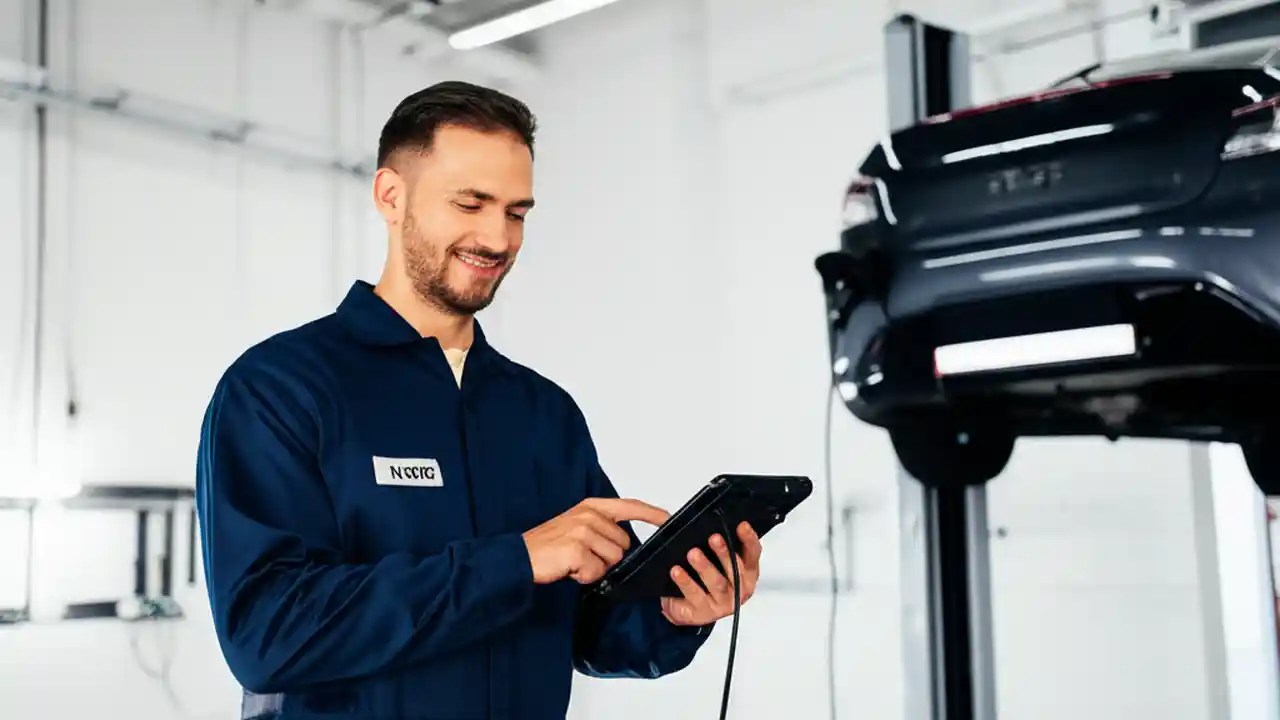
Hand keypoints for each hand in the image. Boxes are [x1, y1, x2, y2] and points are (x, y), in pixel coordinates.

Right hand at [522, 498, 668, 584]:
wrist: (519, 557)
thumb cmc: (546, 546)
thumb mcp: (575, 527)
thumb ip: (600, 529)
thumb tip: (622, 545)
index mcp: (590, 507)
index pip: (629, 506)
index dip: (651, 513)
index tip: (667, 518)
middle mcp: (589, 515)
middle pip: (623, 544)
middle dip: (607, 557)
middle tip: (581, 557)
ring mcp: (583, 531)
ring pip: (612, 560)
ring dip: (595, 568)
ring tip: (573, 562)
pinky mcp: (578, 549)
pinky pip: (596, 571)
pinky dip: (583, 576)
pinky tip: (568, 569)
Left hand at [661, 522, 761, 626]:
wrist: (682, 606)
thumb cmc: (700, 578)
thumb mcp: (705, 552)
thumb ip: (690, 530)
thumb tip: (665, 509)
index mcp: (745, 570)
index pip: (753, 553)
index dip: (749, 539)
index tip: (741, 526)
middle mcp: (739, 587)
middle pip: (736, 569)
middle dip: (725, 553)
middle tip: (714, 538)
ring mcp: (723, 602)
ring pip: (717, 583)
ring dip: (705, 567)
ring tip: (693, 554)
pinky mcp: (705, 613)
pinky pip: (696, 595)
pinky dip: (686, 582)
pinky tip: (677, 572)